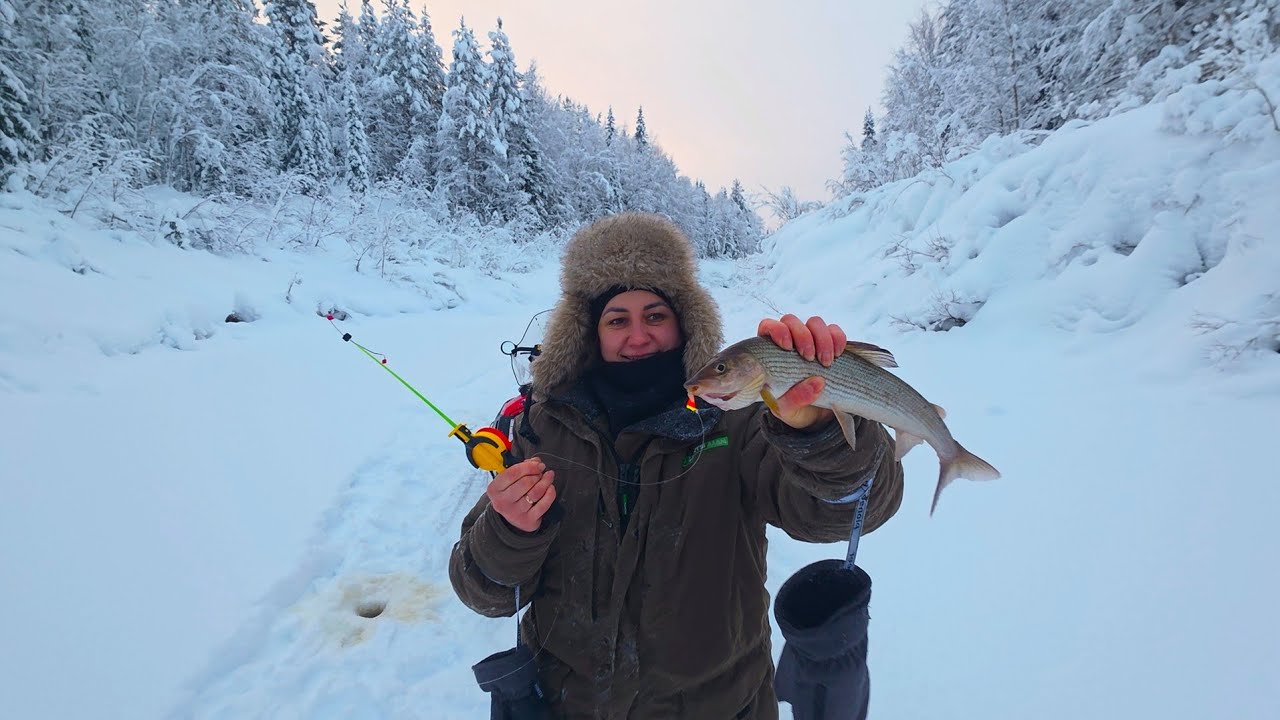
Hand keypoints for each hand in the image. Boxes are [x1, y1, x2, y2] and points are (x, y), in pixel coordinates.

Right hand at [487, 457, 556, 532]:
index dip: (528, 466)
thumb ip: (522, 467)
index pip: (512, 473)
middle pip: (525, 483)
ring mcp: (515, 513)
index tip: (538, 464)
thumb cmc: (512, 493)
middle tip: (541, 472)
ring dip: (545, 482)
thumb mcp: (510, 480)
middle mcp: (502, 502)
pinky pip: (544, 504)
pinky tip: (550, 488)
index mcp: (494, 489)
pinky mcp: (528, 520)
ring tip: (548, 477)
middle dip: (537, 474)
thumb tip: (536, 462)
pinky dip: (550, 493)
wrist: (512, 519)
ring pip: (535, 493)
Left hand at [757, 314, 847, 429]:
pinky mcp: (830, 345)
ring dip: (822, 338)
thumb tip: (817, 382)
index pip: (768, 326)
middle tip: (809, 357)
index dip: (777, 329)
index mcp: (770, 353)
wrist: (814, 417)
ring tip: (826, 362)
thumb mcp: (786, 410)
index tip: (787, 346)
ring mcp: (811, 341)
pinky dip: (838, 339)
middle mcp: (789, 342)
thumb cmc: (792, 409)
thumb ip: (795, 399)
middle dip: (803, 335)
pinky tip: (838, 355)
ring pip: (815, 322)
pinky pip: (835, 331)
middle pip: (792, 320)